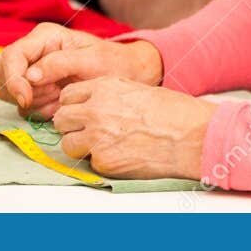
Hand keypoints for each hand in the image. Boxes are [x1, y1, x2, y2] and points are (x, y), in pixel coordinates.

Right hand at [0, 22, 163, 118]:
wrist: (126, 75)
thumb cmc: (112, 63)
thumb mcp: (92, 60)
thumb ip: (60, 64)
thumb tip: (30, 75)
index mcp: (44, 37)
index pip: (10, 56)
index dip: (13, 79)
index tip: (27, 97)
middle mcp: (33, 52)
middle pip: (0, 72)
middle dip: (19, 89)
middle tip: (50, 94)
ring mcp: (32, 70)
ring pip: (7, 91)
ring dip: (31, 101)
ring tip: (59, 97)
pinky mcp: (36, 88)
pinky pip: (23, 105)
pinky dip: (39, 109)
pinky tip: (59, 103)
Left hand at [53, 77, 213, 180]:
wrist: (190, 135)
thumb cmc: (172, 112)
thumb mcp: (136, 90)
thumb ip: (108, 96)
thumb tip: (91, 106)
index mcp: (104, 87)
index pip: (68, 96)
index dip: (73, 106)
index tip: (80, 113)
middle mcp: (95, 109)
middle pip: (61, 119)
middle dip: (70, 126)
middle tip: (85, 132)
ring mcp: (97, 137)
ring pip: (67, 143)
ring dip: (80, 146)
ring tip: (101, 146)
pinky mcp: (103, 161)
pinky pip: (89, 162)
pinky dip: (101, 161)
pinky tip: (120, 155)